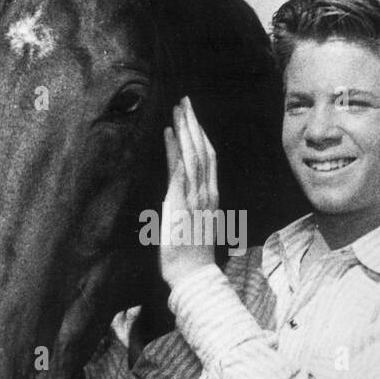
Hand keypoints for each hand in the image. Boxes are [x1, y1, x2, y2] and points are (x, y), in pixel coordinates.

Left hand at [160, 98, 219, 287]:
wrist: (193, 277)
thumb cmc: (192, 257)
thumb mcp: (196, 227)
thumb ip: (194, 210)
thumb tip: (186, 200)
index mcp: (210, 198)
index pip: (209, 160)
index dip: (201, 136)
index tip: (194, 118)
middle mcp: (206, 193)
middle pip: (202, 150)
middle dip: (194, 124)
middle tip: (185, 101)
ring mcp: (194, 197)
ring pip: (193, 154)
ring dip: (184, 129)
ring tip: (178, 109)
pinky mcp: (180, 203)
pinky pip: (178, 170)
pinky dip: (174, 149)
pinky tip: (169, 133)